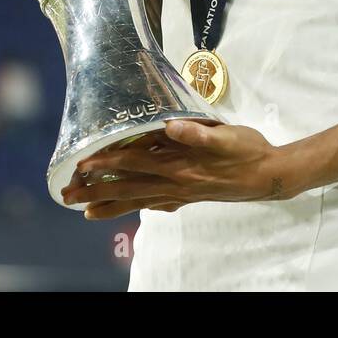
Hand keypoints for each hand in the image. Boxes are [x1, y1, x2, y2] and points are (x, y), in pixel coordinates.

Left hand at [60, 120, 296, 219]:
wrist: (270, 176)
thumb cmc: (249, 151)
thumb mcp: (226, 136)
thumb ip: (197, 132)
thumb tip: (169, 125)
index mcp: (181, 166)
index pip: (135, 163)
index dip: (108, 163)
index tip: (81, 164)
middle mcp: (176, 183)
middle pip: (128, 188)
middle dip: (96, 192)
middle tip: (67, 197)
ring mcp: (182, 193)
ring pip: (138, 200)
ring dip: (110, 205)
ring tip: (86, 212)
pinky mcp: (190, 196)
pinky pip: (156, 204)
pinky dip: (138, 208)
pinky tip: (131, 210)